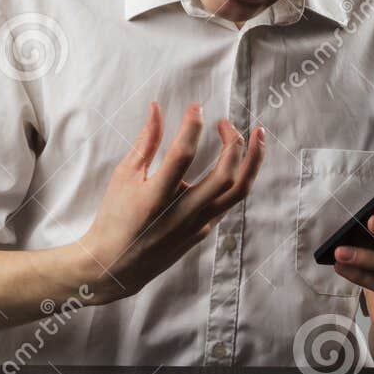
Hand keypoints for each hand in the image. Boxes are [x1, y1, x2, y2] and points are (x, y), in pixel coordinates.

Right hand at [75, 101, 264, 304]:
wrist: (117, 266)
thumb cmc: (115, 217)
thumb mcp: (124, 177)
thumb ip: (145, 142)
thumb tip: (157, 108)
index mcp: (155, 197)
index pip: (183, 156)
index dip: (193, 126)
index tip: (197, 107)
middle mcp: (181, 214)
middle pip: (224, 175)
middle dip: (233, 142)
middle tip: (225, 122)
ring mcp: (197, 225)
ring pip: (238, 191)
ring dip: (253, 159)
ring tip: (258, 134)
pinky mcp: (204, 231)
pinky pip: (229, 201)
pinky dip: (238, 176)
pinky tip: (237, 159)